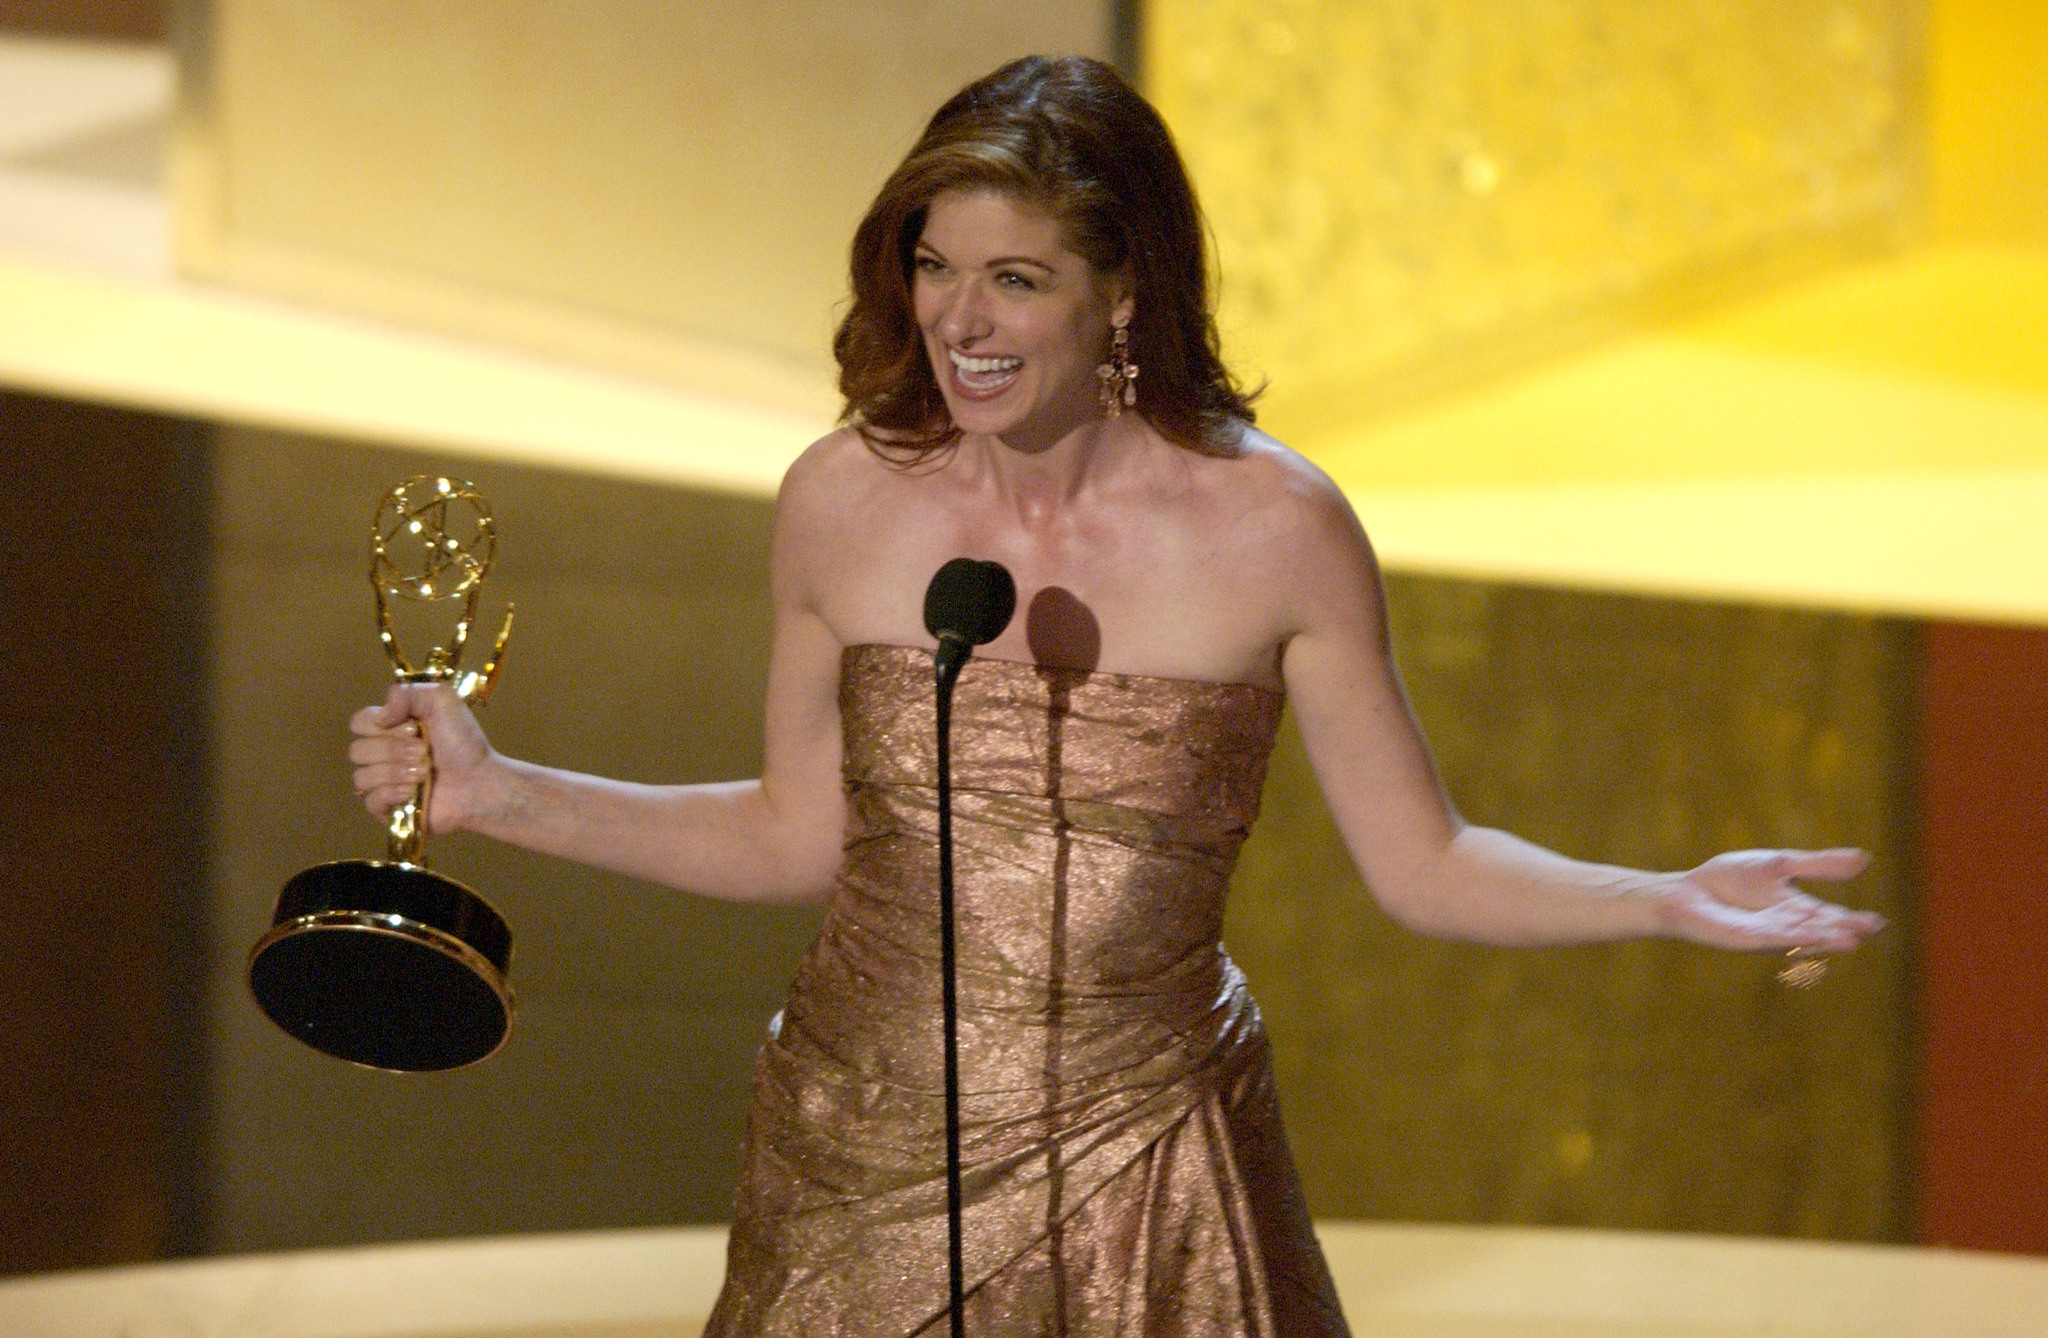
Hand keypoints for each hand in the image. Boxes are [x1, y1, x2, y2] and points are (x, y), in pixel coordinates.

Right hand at [348, 680, 492, 835]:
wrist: (479, 780)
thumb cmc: (463, 742)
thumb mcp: (441, 700)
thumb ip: (406, 692)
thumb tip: (380, 715)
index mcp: (389, 729)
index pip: (358, 723)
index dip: (381, 726)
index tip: (414, 728)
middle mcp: (381, 756)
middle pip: (357, 751)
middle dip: (394, 750)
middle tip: (424, 751)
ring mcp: (382, 784)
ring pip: (361, 776)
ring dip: (397, 772)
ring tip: (425, 772)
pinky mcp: (387, 810)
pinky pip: (370, 800)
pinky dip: (393, 793)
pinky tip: (414, 791)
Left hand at [1655, 847, 1884, 952]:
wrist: (1686, 892)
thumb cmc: (1729, 881)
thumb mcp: (1779, 865)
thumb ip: (1817, 866)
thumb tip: (1863, 859)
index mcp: (1796, 910)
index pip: (1829, 916)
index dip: (1852, 920)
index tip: (1878, 923)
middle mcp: (1785, 927)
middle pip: (1818, 929)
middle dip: (1842, 930)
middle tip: (1870, 930)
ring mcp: (1765, 935)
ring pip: (1798, 936)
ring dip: (1822, 937)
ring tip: (1850, 939)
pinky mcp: (1743, 938)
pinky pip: (1769, 937)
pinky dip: (1788, 936)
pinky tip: (1805, 937)